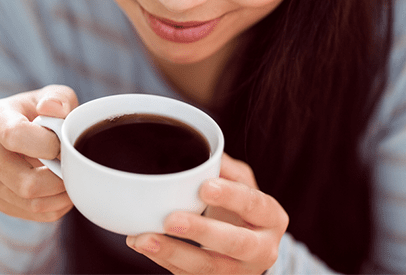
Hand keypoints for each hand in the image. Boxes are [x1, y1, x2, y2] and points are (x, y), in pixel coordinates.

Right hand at [0, 85, 77, 221]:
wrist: (22, 134)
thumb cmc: (42, 113)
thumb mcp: (54, 97)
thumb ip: (59, 98)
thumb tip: (54, 109)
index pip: (14, 136)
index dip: (46, 145)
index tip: (60, 143)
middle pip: (26, 183)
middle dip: (59, 179)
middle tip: (73, 167)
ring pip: (30, 203)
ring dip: (60, 196)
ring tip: (72, 180)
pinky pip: (31, 214)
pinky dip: (54, 207)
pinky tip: (60, 191)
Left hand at [126, 154, 288, 273]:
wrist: (247, 249)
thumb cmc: (239, 209)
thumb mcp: (241, 184)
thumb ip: (225, 167)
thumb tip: (203, 148)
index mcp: (270, 217)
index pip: (254, 205)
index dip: (231, 197)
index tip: (204, 187)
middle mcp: (261, 249)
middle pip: (235, 243)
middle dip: (202, 231)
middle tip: (170, 219)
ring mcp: (238, 271)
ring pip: (208, 267)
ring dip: (172, 252)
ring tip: (143, 238)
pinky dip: (162, 259)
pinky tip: (141, 244)